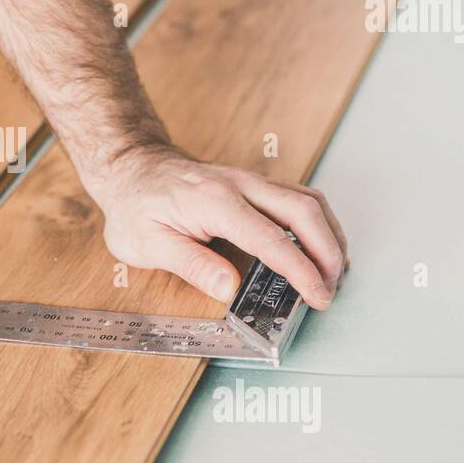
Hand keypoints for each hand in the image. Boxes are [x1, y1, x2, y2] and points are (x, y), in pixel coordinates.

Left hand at [86, 143, 346, 308]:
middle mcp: (240, 185)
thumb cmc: (135, 206)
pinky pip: (298, 197)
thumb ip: (190, 265)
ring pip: (308, 200)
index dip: (301, 271)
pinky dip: (317, 223)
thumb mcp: (146, 243)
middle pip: (305, 211)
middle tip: (331, 289)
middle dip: (328, 252)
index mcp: (215, 202)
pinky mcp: (254, 183)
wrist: (130, 166)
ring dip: (329, 236)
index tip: (317, 296)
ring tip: (333, 272)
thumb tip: (228, 288)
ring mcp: (250, 180)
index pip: (271, 239)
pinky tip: (319, 246)